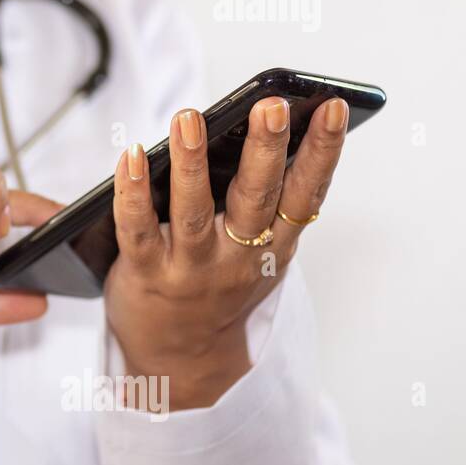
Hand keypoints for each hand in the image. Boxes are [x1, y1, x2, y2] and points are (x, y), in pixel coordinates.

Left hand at [104, 96, 349, 408]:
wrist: (182, 359)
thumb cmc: (220, 289)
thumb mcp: (261, 255)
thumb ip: (266, 203)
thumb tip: (271, 129)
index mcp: (274, 246)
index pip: (306, 193)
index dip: (323, 152)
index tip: (332, 108)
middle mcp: (238, 257)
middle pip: (255, 198)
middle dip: (266, 149)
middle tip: (271, 105)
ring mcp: (191, 268)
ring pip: (194, 211)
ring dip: (192, 162)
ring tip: (190, 117)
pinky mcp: (146, 274)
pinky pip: (138, 229)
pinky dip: (133, 191)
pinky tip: (133, 155)